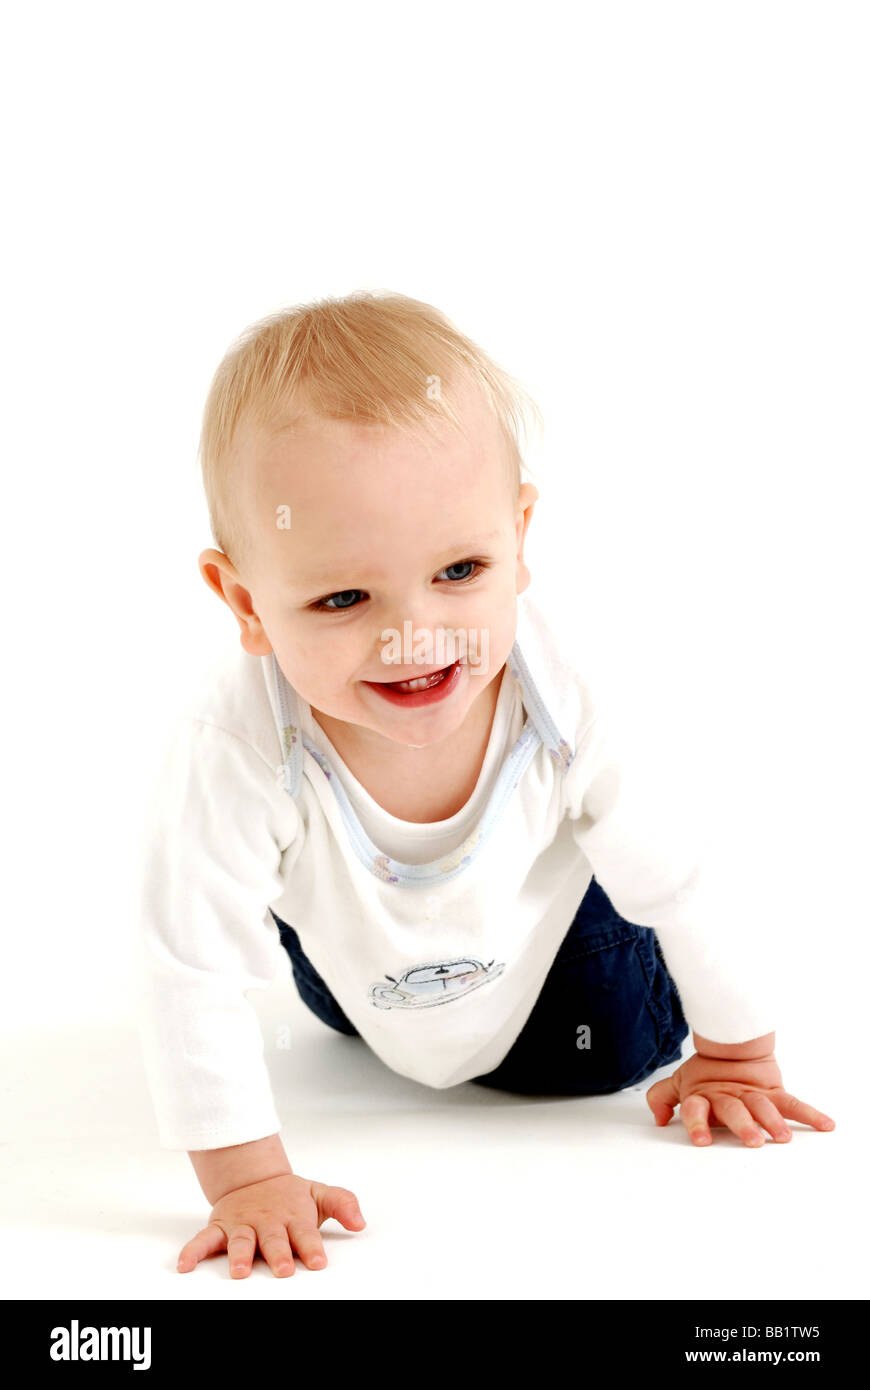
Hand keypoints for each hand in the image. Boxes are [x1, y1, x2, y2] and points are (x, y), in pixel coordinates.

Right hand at [176, 1172, 365, 1277]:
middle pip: (273, 1240)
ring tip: (239, 1272)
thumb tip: (361, 1222)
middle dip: (278, 1254)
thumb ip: (342, 1203)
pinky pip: (204, 1239)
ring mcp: (242, 1224)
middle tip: (283, 1270)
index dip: (311, 1248)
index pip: (305, 1234)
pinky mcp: (220, 1226)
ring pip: (240, 1241)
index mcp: (293, 1216)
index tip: (317, 1263)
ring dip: (239, 1256)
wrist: (253, 1178)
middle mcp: (267, 1221)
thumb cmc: (290, 1196)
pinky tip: (185, 1265)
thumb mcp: (318, 1194)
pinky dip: (193, 1251)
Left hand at [646, 1050, 835, 1146]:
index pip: (696, 1109)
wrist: (732, 1043)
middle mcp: (728, 1096)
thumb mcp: (680, 1082)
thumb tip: (659, 1120)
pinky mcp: (773, 1092)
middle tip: (753, 1141)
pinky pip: (793, 1103)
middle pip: (735, 1111)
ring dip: (773, 1121)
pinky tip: (825, 1125)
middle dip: (743, 1126)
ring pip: (763, 1107)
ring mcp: (752, 1094)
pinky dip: (810, 1114)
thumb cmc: (707, 1072)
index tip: (702, 1140)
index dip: (697, 1123)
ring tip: (782, 1137)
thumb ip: (662, 1098)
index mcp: (704, 1096)